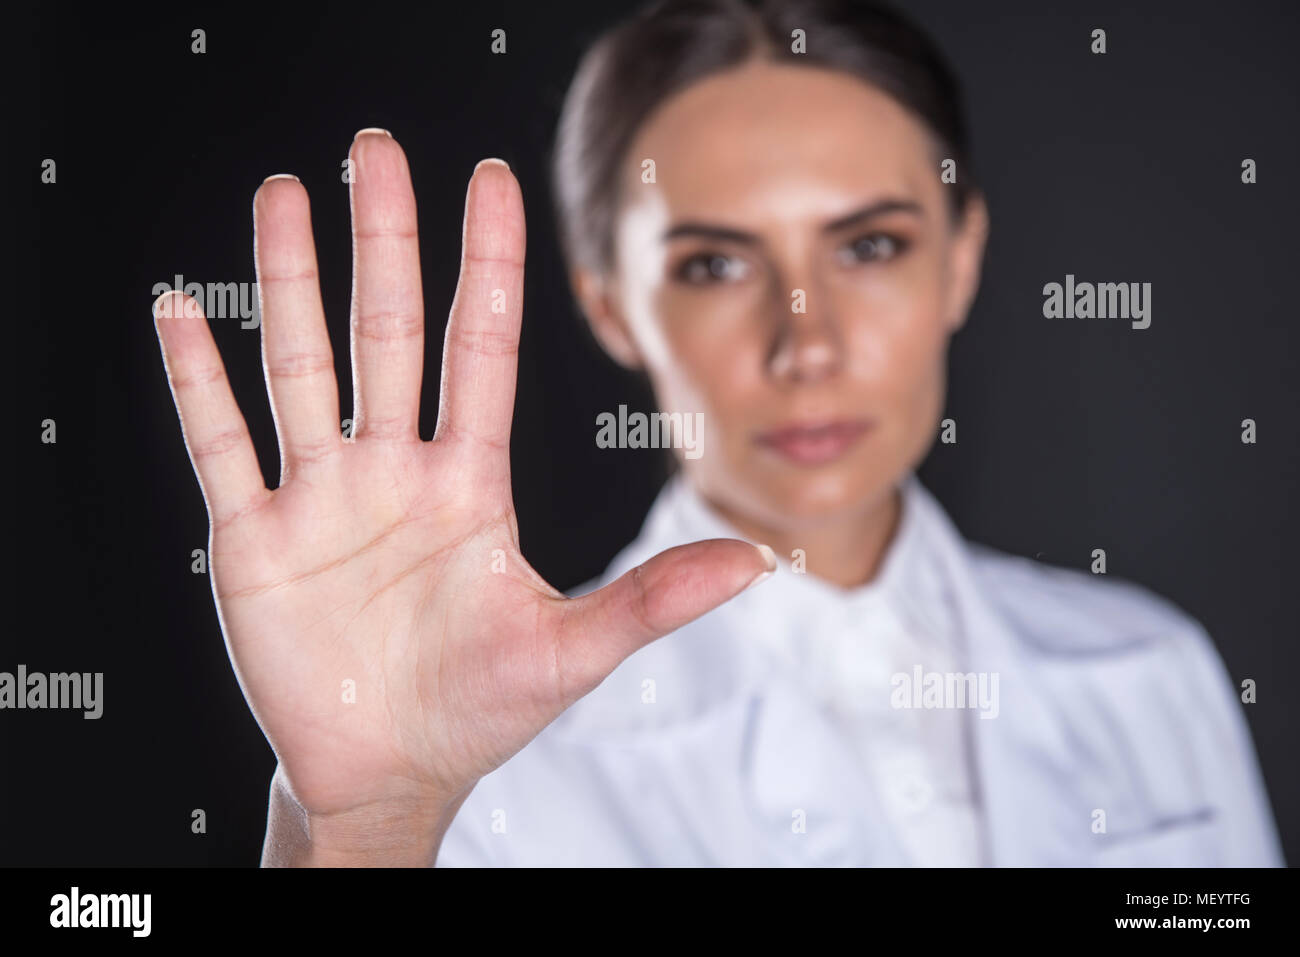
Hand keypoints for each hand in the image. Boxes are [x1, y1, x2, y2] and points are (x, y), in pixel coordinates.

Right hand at [152, 130, 773, 856]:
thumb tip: (762, 560)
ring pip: (303, 366)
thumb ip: (656, 599)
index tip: (491, 179)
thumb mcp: (572, 650)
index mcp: (470, 483)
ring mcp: (324, 496)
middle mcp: (395, 470)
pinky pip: (222, 444)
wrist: (390, 772)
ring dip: (289, 282)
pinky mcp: (256, 538)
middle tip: (377, 148)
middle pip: (389, 331)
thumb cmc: (482, 707)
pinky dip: (200, 380)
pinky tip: (183, 312)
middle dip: (385, 239)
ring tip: (282, 196)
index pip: (481, 347)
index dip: (488, 264)